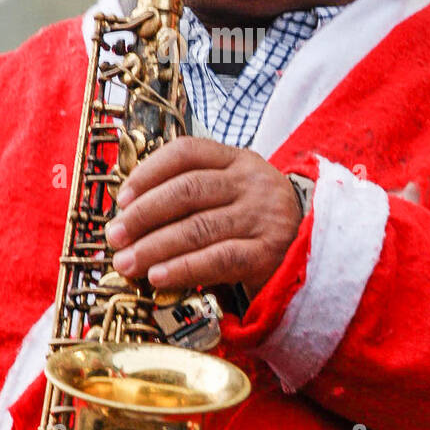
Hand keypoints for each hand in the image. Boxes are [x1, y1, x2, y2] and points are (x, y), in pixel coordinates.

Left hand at [106, 138, 302, 297]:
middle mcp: (251, 183)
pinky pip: (218, 260)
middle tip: (115, 237)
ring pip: (198, 228)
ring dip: (154, 247)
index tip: (122, 198)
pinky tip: (158, 277)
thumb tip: (129, 214)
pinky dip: (183, 268)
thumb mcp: (233, 192)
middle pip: (187, 191)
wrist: (315, 247)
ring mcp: (262, 217)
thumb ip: (192, 194)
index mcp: (237, 160)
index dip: (148, 172)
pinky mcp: (268, 253)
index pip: (186, 152)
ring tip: (126, 263)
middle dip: (143, 215)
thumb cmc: (257, 221)